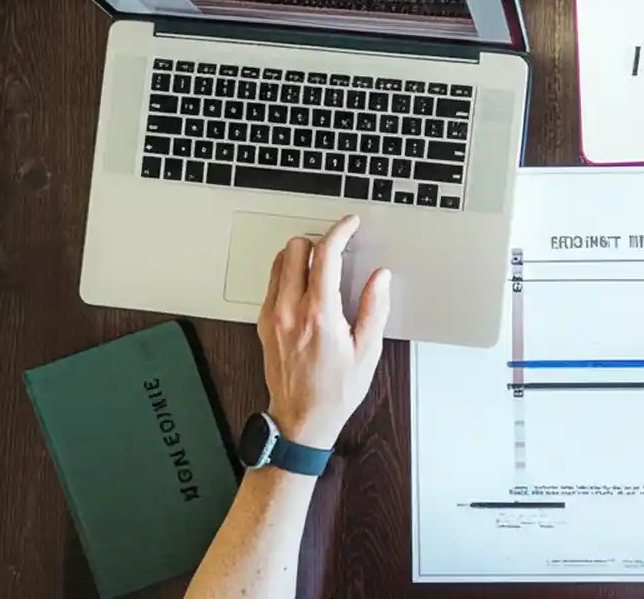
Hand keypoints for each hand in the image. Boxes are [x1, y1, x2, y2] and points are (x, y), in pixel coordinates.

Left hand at [257, 215, 391, 448]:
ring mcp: (272, 316)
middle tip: (337, 250)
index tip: (350, 224)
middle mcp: (290, 311)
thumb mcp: (367, 352)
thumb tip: (380, 278)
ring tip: (322, 268)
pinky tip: (306, 289)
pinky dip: (289, 275)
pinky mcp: (263, 323)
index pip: (325, 256)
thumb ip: (375, 308)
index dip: (340, 232)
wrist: (301, 420)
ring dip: (301, 256)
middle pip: (296, 249)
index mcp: (319, 315)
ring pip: (280, 262)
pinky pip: (272, 283)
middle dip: (319, 241)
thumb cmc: (335, 391)